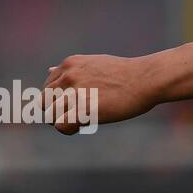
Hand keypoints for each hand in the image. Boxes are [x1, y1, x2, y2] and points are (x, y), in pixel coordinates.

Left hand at [43, 54, 158, 133]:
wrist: (148, 79)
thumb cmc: (128, 73)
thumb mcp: (96, 63)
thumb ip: (73, 70)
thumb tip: (49, 69)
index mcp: (70, 64)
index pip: (47, 87)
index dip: (58, 100)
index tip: (76, 103)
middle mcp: (68, 76)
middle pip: (44, 102)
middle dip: (56, 111)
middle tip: (76, 115)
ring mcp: (75, 92)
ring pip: (50, 115)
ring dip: (63, 120)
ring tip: (82, 119)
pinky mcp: (83, 109)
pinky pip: (61, 125)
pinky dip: (69, 129)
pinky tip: (84, 125)